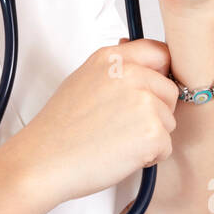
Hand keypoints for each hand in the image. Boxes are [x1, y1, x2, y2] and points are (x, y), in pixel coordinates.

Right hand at [14, 39, 178, 208]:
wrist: (44, 161)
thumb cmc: (59, 130)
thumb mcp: (82, 81)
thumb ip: (115, 69)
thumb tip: (141, 64)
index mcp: (111, 59)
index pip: (159, 52)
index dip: (162, 74)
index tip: (154, 89)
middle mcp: (129, 75)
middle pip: (169, 90)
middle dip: (156, 111)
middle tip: (123, 126)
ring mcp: (143, 102)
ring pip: (169, 121)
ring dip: (151, 136)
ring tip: (116, 141)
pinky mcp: (152, 132)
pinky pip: (166, 146)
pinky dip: (149, 157)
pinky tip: (120, 155)